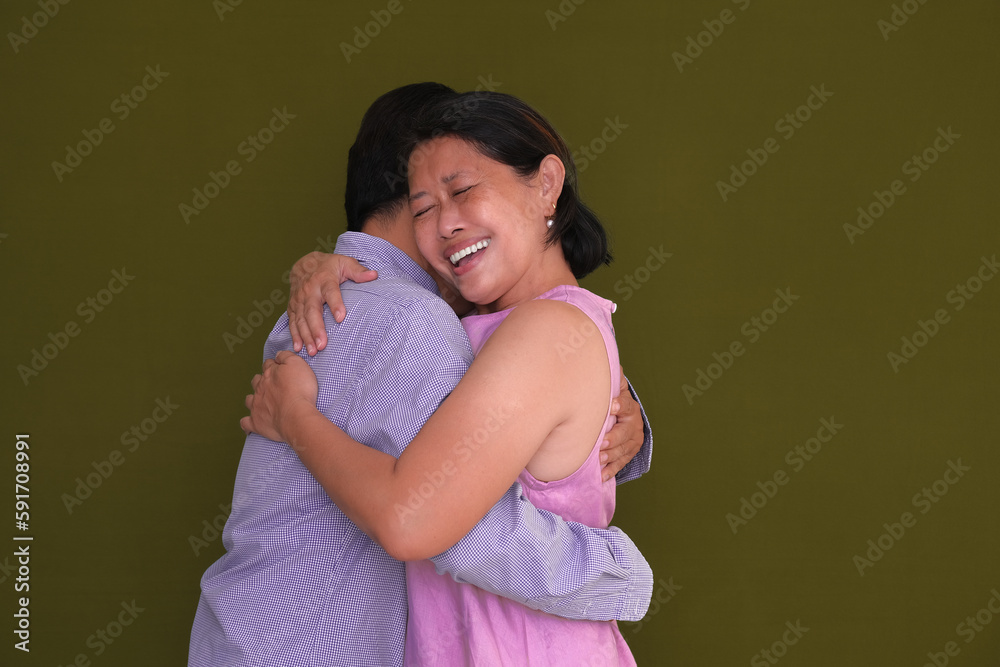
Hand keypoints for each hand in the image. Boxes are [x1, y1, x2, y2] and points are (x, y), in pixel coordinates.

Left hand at [240, 350, 319, 443]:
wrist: (296, 415)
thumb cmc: (300, 390)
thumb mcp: (298, 364)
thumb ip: (286, 356)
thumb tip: (278, 355)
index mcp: (270, 374)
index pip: (268, 365)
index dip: (274, 366)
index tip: (280, 369)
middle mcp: (260, 388)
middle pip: (257, 381)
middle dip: (261, 381)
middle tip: (272, 385)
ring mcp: (257, 406)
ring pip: (249, 400)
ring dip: (253, 399)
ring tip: (261, 402)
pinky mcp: (257, 422)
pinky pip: (246, 423)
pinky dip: (247, 422)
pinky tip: (250, 422)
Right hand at [288, 251, 377, 355]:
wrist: (304, 264)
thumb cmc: (329, 266)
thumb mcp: (344, 263)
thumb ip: (358, 271)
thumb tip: (374, 275)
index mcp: (324, 279)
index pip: (330, 292)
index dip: (335, 304)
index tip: (341, 317)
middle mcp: (309, 290)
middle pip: (312, 311)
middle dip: (316, 328)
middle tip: (323, 344)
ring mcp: (299, 300)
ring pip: (301, 319)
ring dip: (306, 336)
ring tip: (313, 351)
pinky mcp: (293, 307)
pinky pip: (293, 322)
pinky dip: (295, 335)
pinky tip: (299, 348)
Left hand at [600, 366, 644, 480]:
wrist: (622, 415)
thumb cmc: (611, 400)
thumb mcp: (612, 388)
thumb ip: (611, 379)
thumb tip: (609, 364)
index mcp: (629, 406)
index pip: (627, 405)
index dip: (620, 405)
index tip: (612, 406)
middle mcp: (634, 424)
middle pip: (626, 432)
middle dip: (614, 438)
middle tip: (603, 443)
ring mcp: (633, 440)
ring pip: (624, 450)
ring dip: (611, 456)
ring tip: (599, 460)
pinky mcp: (629, 453)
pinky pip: (621, 464)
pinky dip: (610, 470)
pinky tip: (601, 475)